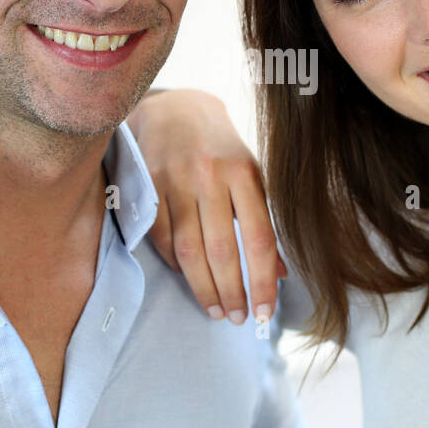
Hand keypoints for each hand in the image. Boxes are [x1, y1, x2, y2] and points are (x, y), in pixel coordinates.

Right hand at [129, 89, 285, 324]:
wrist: (176, 109)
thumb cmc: (221, 148)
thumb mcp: (251, 175)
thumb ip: (263, 220)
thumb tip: (280, 273)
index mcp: (244, 173)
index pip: (259, 238)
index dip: (263, 281)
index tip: (266, 311)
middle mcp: (210, 177)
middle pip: (223, 250)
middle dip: (233, 292)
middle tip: (239, 318)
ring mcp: (176, 181)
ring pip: (190, 250)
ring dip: (204, 288)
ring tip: (217, 311)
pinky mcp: (148, 187)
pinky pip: (163, 239)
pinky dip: (177, 266)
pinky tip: (190, 280)